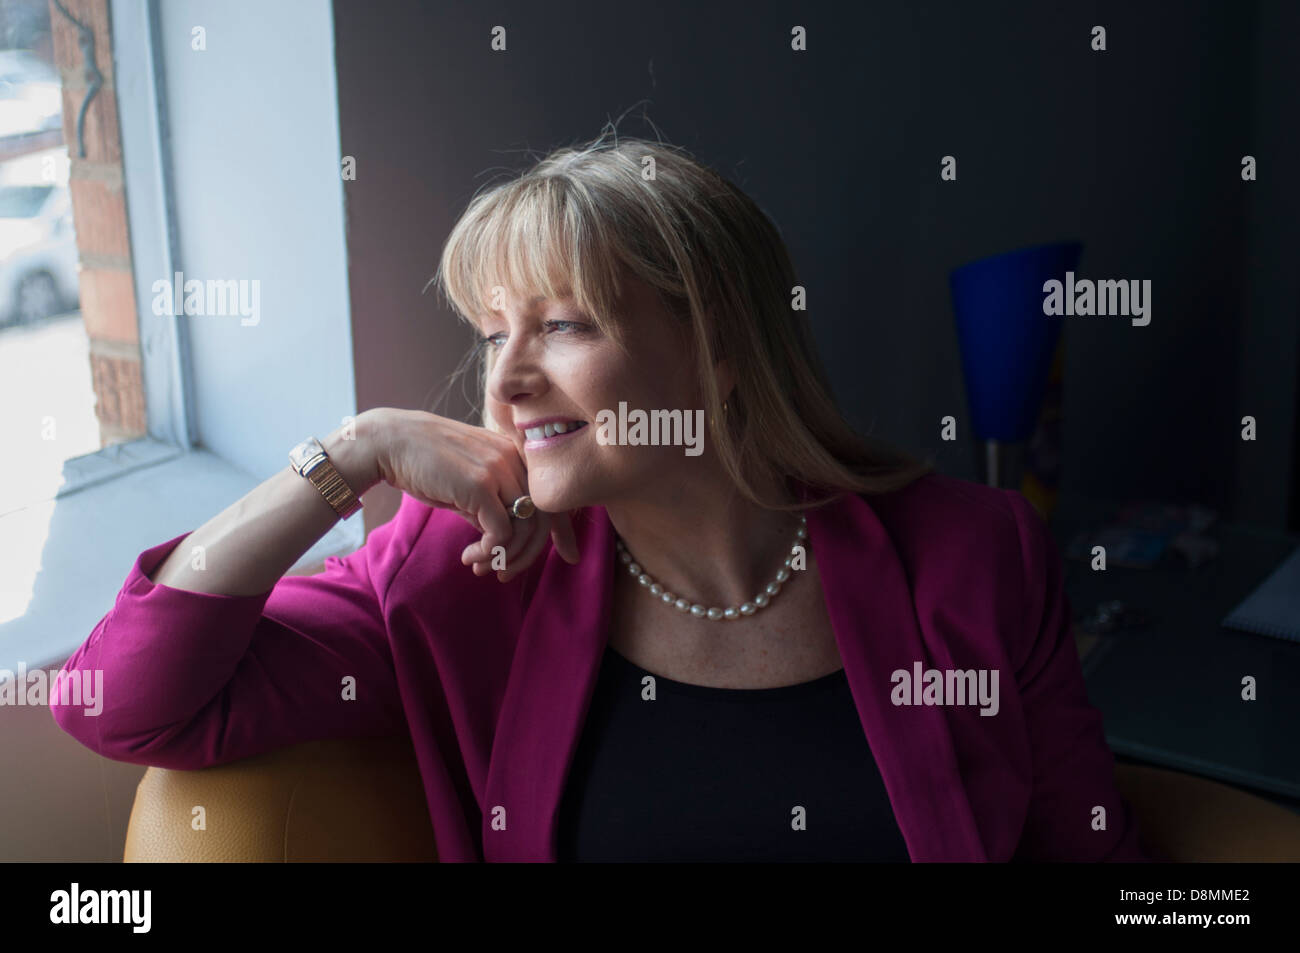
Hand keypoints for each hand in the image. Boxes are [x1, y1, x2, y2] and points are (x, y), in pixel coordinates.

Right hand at [374, 408, 579, 580]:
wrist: (391, 442)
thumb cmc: (424, 463)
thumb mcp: (468, 482)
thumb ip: (492, 504)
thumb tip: (505, 538)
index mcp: (515, 454)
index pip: (550, 498)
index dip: (563, 531)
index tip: (569, 556)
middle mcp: (513, 459)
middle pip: (543, 517)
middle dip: (529, 554)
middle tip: (505, 574)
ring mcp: (499, 469)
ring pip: (524, 529)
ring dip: (505, 558)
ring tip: (480, 567)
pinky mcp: (481, 485)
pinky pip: (501, 533)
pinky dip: (489, 553)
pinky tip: (469, 557)